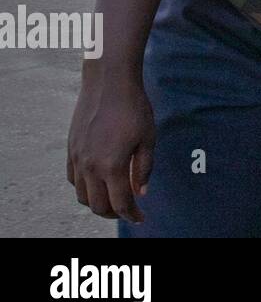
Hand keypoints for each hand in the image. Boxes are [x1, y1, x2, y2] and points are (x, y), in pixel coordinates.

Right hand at [67, 62, 154, 223]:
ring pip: (82, 195)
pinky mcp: (71, 149)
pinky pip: (72, 179)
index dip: (132, 214)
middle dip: (114, 213)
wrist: (109, 83)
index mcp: (112, 166)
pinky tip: (98, 182)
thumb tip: (141, 192)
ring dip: (97, 202)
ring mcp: (77, 158)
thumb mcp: (148, 138)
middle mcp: (90, 166)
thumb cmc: (134, 108)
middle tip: (129, 211)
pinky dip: (84, 188)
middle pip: (98, 205)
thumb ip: (144, 168)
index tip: (141, 218)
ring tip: (114, 198)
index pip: (120, 203)